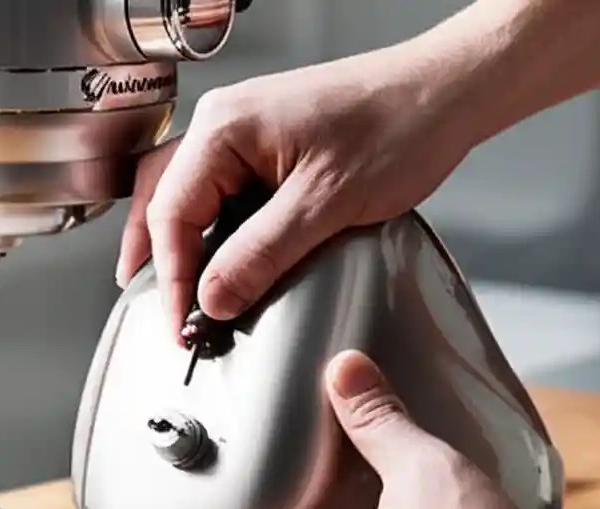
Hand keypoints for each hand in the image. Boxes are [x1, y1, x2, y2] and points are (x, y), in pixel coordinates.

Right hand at [116, 45, 481, 337]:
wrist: (445, 94)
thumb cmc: (396, 127)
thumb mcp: (325, 203)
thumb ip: (261, 254)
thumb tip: (213, 298)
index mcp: (224, 128)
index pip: (171, 212)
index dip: (172, 276)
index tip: (184, 323)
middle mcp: (225, 123)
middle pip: (163, 197)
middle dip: (155, 257)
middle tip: (155, 309)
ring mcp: (245, 130)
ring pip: (188, 192)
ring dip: (177, 241)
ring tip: (172, 287)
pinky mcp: (269, 144)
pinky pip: (221, 188)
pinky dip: (210, 226)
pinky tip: (216, 255)